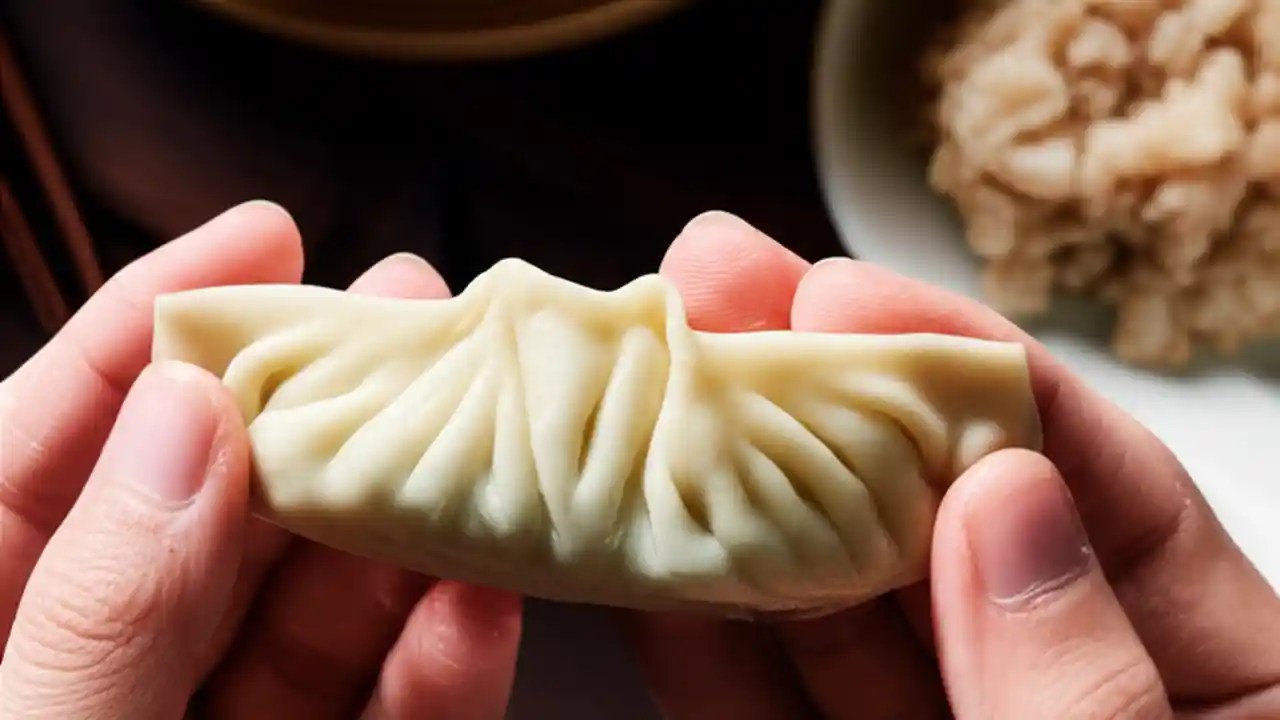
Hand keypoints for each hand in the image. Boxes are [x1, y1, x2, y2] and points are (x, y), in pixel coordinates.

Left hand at [0, 202, 520, 718]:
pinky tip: (484, 604)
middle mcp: (113, 671)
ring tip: (480, 443)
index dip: (148, 327)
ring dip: (405, 530)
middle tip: (405, 324)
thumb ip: (105, 604)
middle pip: (218, 509)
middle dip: (316, 411)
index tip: (261, 238)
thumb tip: (186, 422)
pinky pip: (388, 718)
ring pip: (320, 612)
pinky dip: (445, 667)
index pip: (47, 447)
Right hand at [623, 211, 1279, 718]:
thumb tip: (1003, 498)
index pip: (1098, 485)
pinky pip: (769, 716)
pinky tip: (648, 566)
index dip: (973, 372)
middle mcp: (1055, 689)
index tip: (845, 295)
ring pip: (835, 614)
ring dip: (741, 502)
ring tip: (657, 395)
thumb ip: (1085, 679)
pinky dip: (705, 647)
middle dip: (827, 399)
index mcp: (1208, 679)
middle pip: (935, 523)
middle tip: (719, 286)